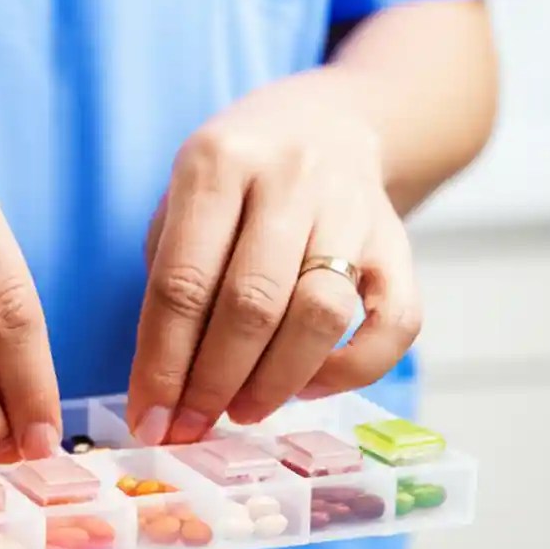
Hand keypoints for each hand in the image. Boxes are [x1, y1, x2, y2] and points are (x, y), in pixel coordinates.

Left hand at [126, 69, 422, 444]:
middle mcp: (290, 178)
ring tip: (241, 411)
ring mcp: (352, 208)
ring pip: (321, 316)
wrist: (327, 122)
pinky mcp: (399, 242)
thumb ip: (169, 284)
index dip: (163, 364)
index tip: (150, 419)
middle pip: (252, 304)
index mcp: (218, 162)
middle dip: (213, 383)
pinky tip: (307, 386)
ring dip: (276, 383)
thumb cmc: (237, 178)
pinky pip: (394, 324)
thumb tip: (162, 392)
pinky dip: (351, 371)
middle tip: (190, 426)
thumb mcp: (182, 202)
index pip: (184, 281)